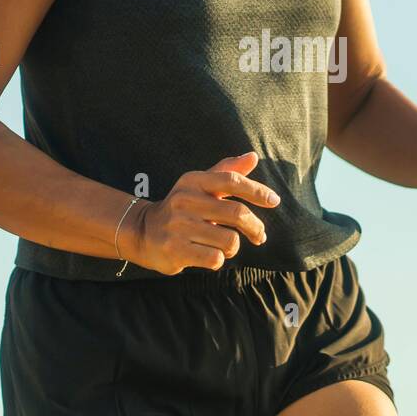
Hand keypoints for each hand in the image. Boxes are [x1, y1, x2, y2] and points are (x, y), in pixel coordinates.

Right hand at [125, 151, 281, 274]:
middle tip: (259, 235)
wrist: (142, 232)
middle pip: (236, 214)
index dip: (256, 190)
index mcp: (193, 181)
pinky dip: (219, 259)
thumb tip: (252, 156)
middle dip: (255, 227)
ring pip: (229, 241)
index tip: (274, 201)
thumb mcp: (199, 185)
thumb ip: (227, 171)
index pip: (231, 181)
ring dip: (234, 246)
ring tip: (226, 245)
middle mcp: (184, 201)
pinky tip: (209, 255)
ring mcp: (179, 227)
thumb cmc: (181, 208)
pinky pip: (215, 258)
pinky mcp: (175, 250)